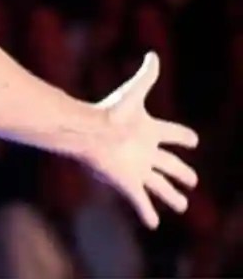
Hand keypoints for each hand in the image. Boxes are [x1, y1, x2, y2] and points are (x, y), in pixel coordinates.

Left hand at [85, 52, 198, 228]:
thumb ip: (145, 76)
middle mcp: (145, 152)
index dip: (184, 137)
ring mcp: (137, 168)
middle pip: (169, 165)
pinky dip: (147, 213)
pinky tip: (153, 224)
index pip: (173, 134)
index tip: (193, 140)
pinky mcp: (127, 182)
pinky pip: (141, 201)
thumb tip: (153, 56)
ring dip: (171, 196)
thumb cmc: (109, 112)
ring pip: (159, 186)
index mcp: (149, 131)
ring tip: (181, 205)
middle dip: (182, 173)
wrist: (87, 131)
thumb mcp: (133, 93)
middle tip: (192, 180)